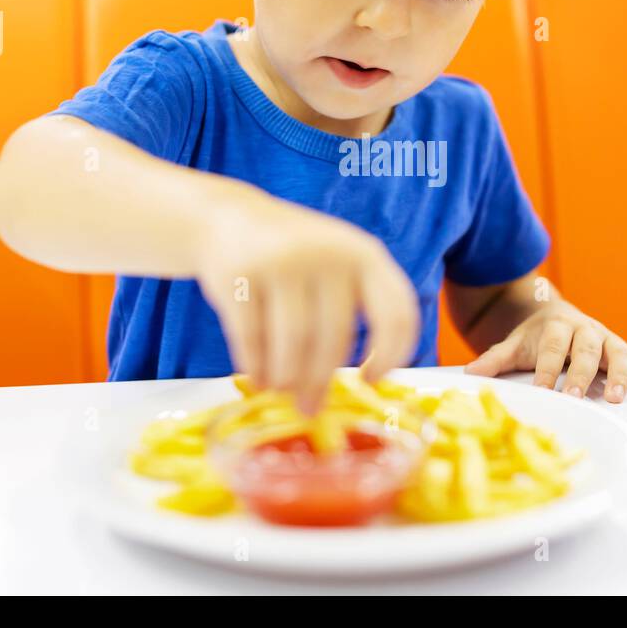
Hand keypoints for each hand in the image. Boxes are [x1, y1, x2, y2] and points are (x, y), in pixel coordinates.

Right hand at [195, 189, 419, 412]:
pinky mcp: (239, 273)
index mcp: (365, 255)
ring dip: (287, 379)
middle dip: (320, 383)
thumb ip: (356, 307)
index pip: (396, 314)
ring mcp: (282, 261)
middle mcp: (328, 254)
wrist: (230, 219)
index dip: (391, 355)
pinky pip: (252, 338)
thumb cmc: (294, 257)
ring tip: (282, 392)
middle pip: (334, 339)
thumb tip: (363, 386)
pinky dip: (255, 367)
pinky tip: (257, 377)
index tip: (372, 380)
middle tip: (310, 408)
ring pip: (292, 344)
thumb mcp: (337, 263)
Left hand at [463, 299, 626, 402]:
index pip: (552, 347)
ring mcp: (606, 338)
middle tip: (577, 396)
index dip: (548, 368)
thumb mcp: (513, 344)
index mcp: (556, 326)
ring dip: (620, 374)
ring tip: (617, 398)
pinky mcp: (622, 348)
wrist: (552, 313)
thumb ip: (494, 359)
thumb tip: (470, 374)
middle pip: (586, 348)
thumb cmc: (533, 338)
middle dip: (582, 373)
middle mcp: (585, 329)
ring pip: (618, 351)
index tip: (542, 390)